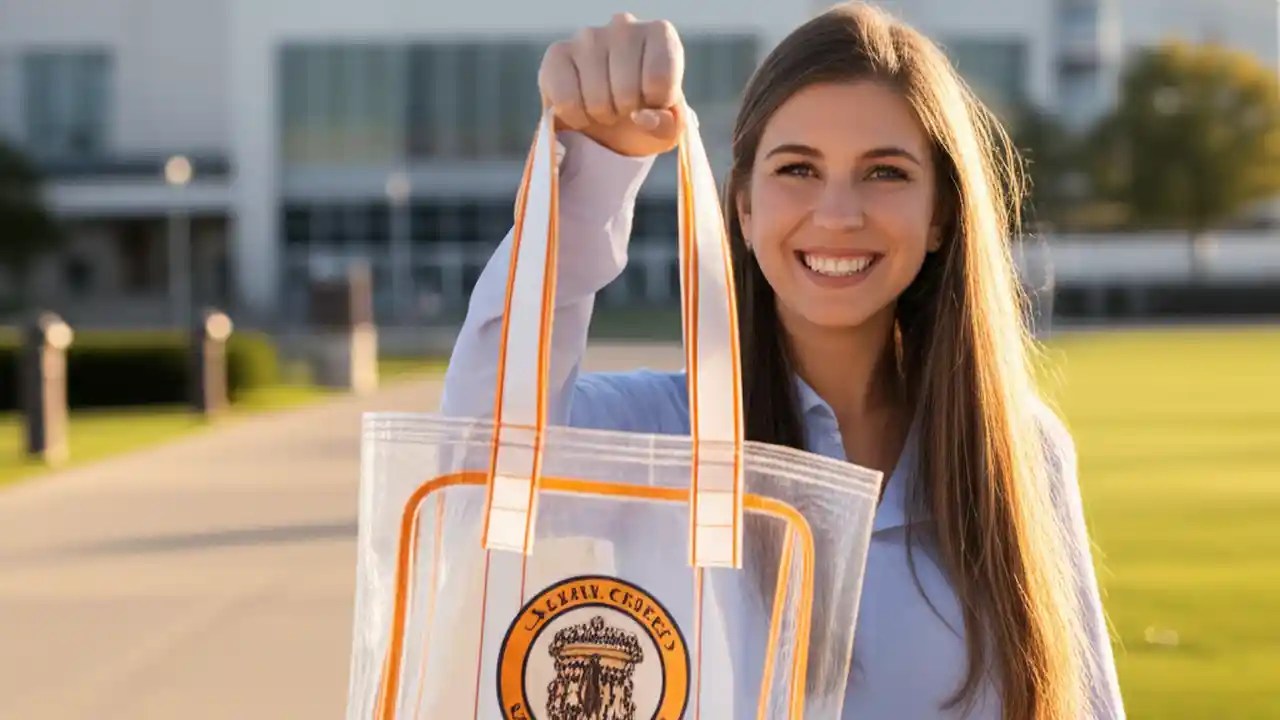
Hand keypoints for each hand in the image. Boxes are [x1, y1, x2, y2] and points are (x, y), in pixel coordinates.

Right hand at [538, 12, 685, 156]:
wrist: (610, 124)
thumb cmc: (646, 116)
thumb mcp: (670, 128)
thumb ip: (668, 124)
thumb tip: (640, 117)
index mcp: (659, 34)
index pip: (661, 77)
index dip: (657, 104)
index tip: (652, 102)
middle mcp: (623, 25)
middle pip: (627, 89)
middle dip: (626, 111)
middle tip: (623, 108)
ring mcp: (587, 37)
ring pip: (597, 97)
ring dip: (601, 115)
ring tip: (604, 106)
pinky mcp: (557, 54)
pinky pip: (566, 100)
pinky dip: (575, 117)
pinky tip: (581, 109)